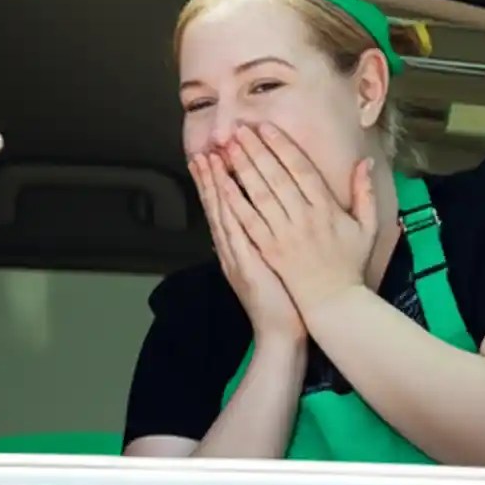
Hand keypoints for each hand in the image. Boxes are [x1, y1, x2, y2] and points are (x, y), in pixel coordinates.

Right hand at [190, 152, 304, 347]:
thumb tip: (257, 225)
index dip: (217, 184)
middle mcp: (233, 249)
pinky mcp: (247, 263)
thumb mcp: (266, 269)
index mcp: (238, 249)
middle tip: (202, 150)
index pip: (225, 209)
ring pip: (222, 213)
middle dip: (209, 178)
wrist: (282, 334)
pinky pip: (235, 230)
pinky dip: (227, 208)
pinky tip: (223, 190)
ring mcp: (237, 255)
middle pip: (218, 206)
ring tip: (206, 159)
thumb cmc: (282, 302)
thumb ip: (259, 245)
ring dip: (213, 185)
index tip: (211, 159)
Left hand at [220, 124, 377, 307]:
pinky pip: (248, 221)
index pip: (301, 170)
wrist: (334, 304)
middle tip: (237, 130)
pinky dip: (234, 201)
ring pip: (259, 194)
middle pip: (276, 177)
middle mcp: (304, 218)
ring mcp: (284, 234)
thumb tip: (364, 161)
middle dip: (255, 150)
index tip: (266, 127)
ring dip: (241, 169)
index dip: (282, 146)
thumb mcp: (367, 227)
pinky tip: (221, 184)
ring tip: (226, 148)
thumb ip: (365, 193)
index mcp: (327, 209)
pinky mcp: (268, 250)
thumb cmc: (349, 265)